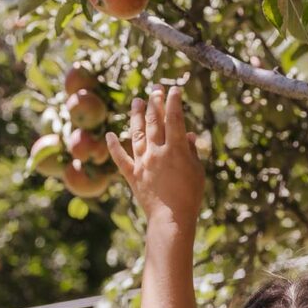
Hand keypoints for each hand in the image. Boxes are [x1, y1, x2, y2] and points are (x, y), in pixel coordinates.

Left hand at [105, 84, 204, 229]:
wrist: (171, 219)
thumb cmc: (190, 196)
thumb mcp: (197, 172)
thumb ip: (192, 151)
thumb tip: (189, 136)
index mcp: (175, 150)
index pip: (174, 119)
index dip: (174, 102)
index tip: (174, 90)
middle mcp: (156, 152)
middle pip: (154, 122)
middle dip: (154, 103)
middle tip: (155, 89)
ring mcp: (142, 162)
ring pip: (137, 134)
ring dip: (136, 116)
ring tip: (136, 101)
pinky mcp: (132, 175)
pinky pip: (121, 158)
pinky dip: (114, 146)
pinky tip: (110, 135)